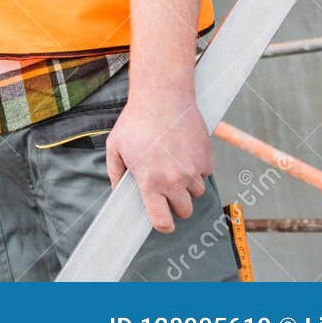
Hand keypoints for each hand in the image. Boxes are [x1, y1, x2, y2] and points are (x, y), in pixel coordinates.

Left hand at [104, 86, 212, 233]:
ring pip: (197, 192)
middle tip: (168, 190)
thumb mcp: (115, 146)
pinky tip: (184, 151)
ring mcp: (193, 170)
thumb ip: (115, 172)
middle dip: (177, 204)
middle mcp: (174, 180)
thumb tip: (118, 190)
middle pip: (185, 211)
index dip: (163, 225)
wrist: (163, 97)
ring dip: (188, 185)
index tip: (162, 222)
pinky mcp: (206, 158)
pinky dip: (198, 167)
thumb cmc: (136, 121)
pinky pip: (205, 173)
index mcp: (150, 182)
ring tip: (175, 165)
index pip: (162, 221)